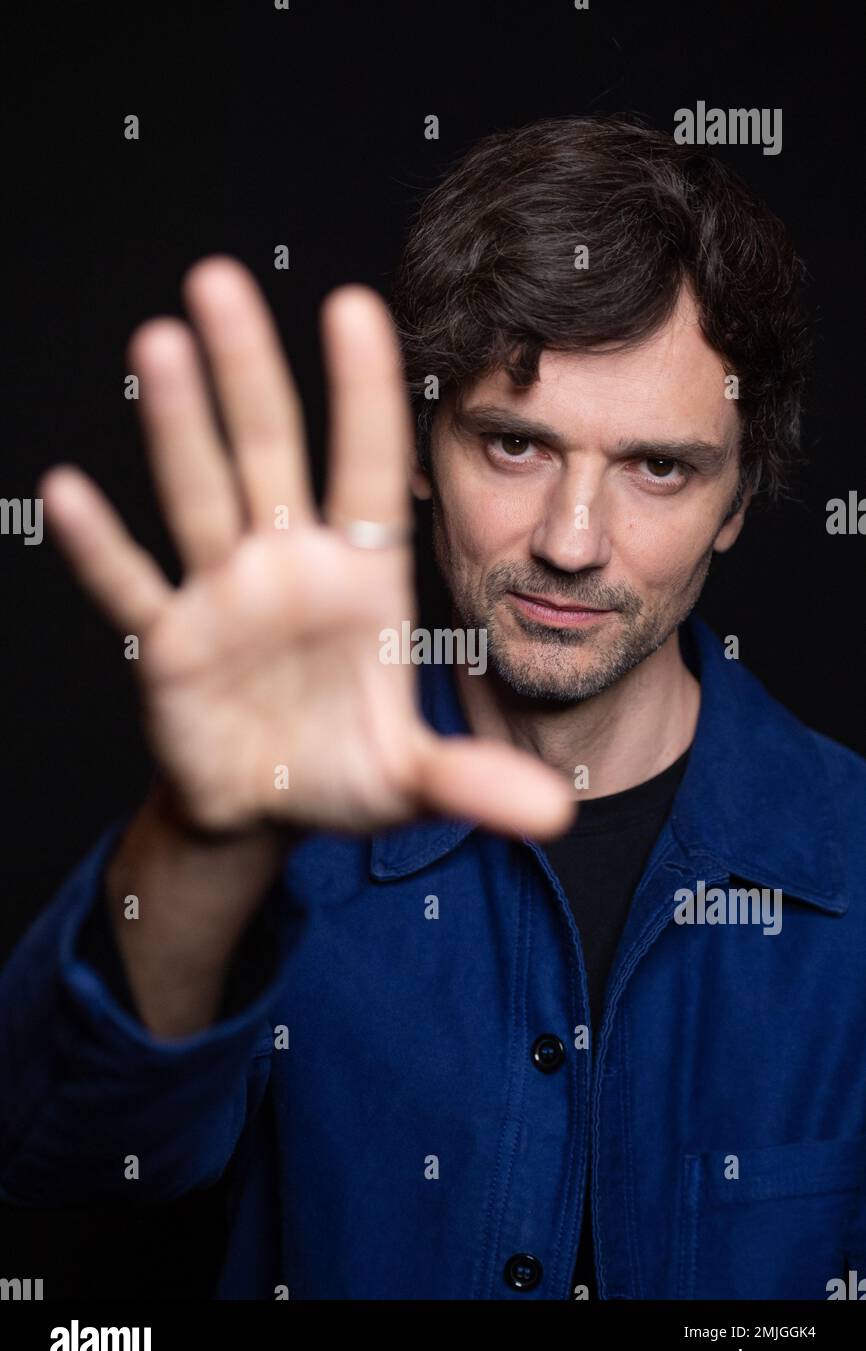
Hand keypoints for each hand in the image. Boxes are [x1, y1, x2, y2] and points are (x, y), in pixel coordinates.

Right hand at [40, 257, 572, 838]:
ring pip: (200, 497)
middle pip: (269, 453)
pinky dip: (104, 548)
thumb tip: (556, 815)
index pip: (365, 467)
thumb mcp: (412, 778)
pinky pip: (134, 588)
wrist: (268, 806)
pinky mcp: (169, 645)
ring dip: (178, 428)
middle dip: (249, 372)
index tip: (358, 307)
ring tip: (160, 344)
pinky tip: (71, 492)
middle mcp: (289, 567)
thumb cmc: (343, 767)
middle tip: (220, 278)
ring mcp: (225, 598)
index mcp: (359, 575)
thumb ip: (472, 781)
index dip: (363, 393)